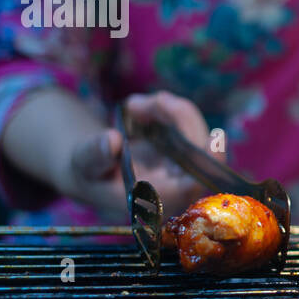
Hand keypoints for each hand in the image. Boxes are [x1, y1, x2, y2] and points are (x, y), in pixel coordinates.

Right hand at [58, 91, 211, 218]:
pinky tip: (139, 107)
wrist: (93, 171)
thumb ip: (95, 156)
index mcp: (159, 198)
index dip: (209, 161)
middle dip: (180, 117)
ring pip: (194, 131)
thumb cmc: (88, 174)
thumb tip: (111, 141)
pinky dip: (166, 109)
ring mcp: (183, 165)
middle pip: (198, 148)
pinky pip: (186, 123)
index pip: (194, 184)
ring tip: (132, 105)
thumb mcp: (83, 165)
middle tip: (149, 101)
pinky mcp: (183, 148)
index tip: (216, 137)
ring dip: (169, 110)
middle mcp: (178, 184)